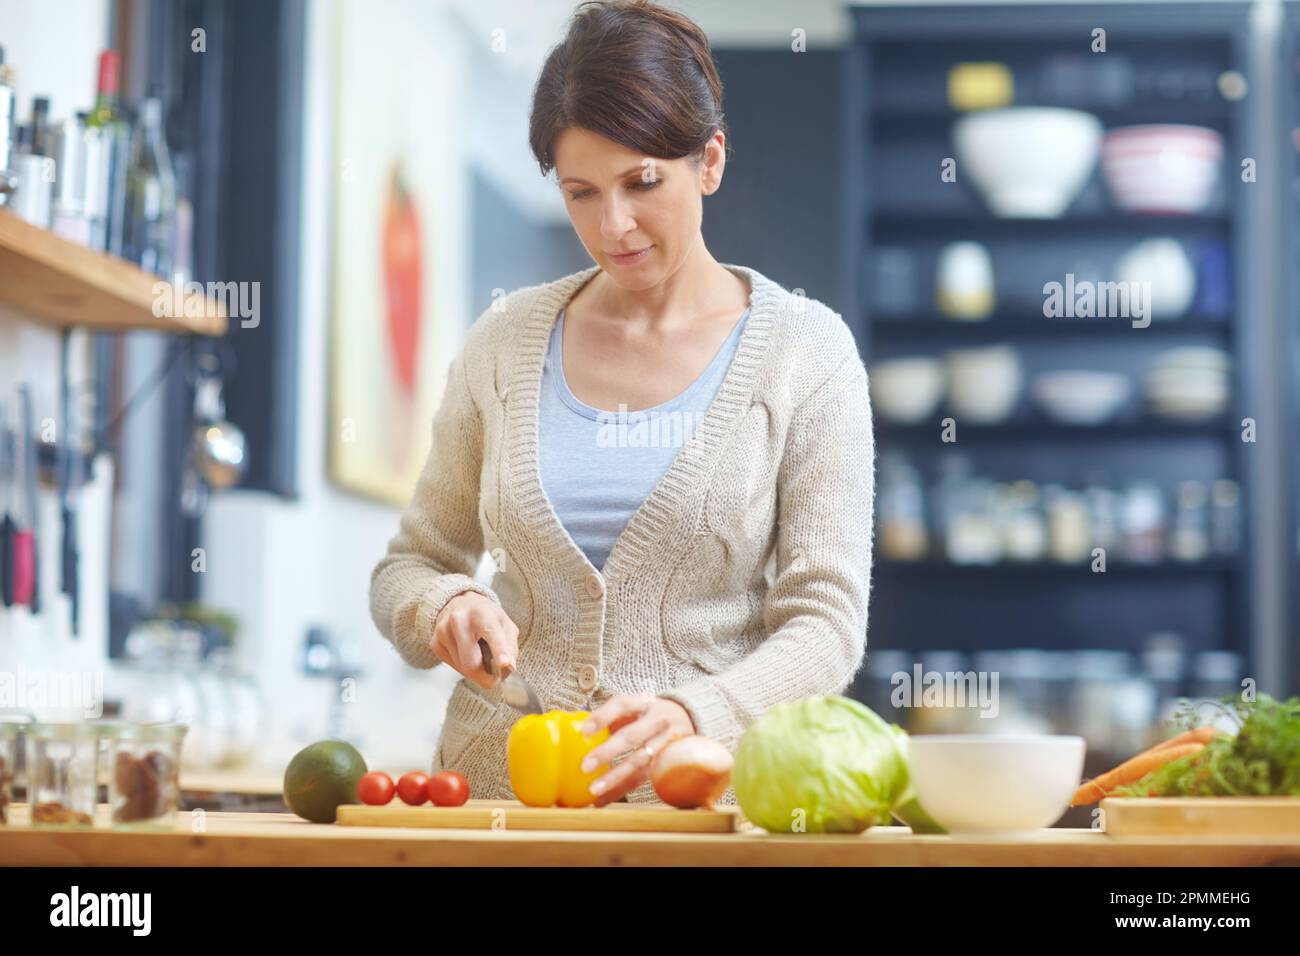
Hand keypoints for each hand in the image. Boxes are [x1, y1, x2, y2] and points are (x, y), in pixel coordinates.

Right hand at [431, 591, 518, 690]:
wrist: (460, 603)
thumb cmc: (485, 615)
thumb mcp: (505, 623)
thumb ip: (510, 646)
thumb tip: (509, 667)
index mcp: (481, 613)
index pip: (491, 633)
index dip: (499, 650)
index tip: (505, 663)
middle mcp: (458, 620)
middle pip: (471, 663)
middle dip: (486, 676)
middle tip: (496, 678)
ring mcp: (443, 632)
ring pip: (462, 668)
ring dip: (475, 669)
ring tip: (479, 653)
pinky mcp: (435, 643)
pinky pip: (452, 666)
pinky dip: (463, 665)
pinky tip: (467, 652)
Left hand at [577, 695, 696, 805]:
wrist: (689, 719)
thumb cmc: (650, 714)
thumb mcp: (635, 708)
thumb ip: (612, 719)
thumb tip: (578, 734)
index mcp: (644, 703)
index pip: (622, 705)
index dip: (603, 717)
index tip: (584, 732)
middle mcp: (658, 721)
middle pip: (631, 736)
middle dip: (607, 752)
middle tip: (585, 766)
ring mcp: (665, 742)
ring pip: (639, 762)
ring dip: (615, 778)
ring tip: (594, 790)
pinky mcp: (667, 763)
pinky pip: (643, 778)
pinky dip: (621, 790)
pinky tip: (603, 799)